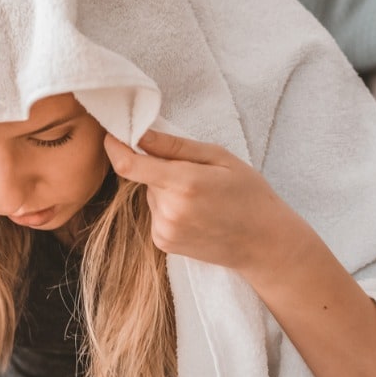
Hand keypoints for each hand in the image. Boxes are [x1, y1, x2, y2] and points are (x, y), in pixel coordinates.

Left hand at [101, 129, 312, 275]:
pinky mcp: (164, 243)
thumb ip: (175, 146)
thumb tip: (139, 133)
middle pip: (144, 178)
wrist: (264, 243)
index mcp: (184, 183)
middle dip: (160, 170)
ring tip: (201, 199)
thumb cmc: (249, 194)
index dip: (115, 146)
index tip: (112, 134)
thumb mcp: (219, 158)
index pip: (129, 165)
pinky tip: (196, 215)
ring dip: (166, 191)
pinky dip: (169, 209)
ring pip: (151, 197)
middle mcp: (169, 210)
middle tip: (195, 174)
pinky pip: (156, 215)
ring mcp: (165, 231)